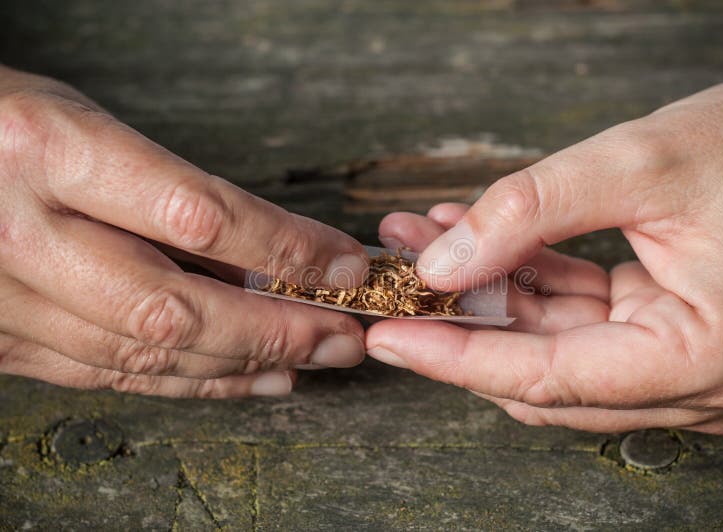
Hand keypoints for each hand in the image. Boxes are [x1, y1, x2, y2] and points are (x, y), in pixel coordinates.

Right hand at [0, 65, 368, 397]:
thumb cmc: (8, 127)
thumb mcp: (89, 127)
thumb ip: (171, 194)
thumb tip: (270, 258)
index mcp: (49, 152)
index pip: (195, 215)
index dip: (284, 248)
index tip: (345, 265)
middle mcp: (21, 234)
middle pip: (174, 306)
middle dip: (275, 331)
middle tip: (344, 337)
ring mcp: (3, 300)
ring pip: (144, 352)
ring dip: (241, 365)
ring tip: (311, 362)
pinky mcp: (1, 343)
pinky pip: (108, 374)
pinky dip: (188, 382)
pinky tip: (245, 380)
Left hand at [368, 65, 722, 433]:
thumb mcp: (637, 163)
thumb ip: (531, 213)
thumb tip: (442, 263)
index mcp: (702, 357)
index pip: (546, 378)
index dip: (456, 359)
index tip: (388, 338)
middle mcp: (693, 384)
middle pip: (540, 374)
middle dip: (461, 322)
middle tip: (394, 279)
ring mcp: (677, 366)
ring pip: (549, 347)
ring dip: (484, 295)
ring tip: (420, 241)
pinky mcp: (661, 336)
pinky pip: (573, 319)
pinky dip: (522, 282)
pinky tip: (470, 240)